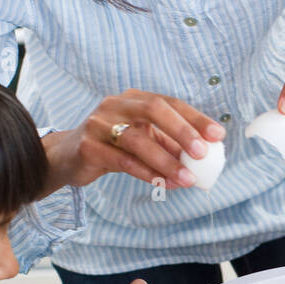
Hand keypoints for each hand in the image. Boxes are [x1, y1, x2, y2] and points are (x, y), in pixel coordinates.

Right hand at [43, 89, 224, 191]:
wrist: (66, 158)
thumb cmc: (111, 147)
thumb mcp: (142, 141)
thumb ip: (168, 144)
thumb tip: (205, 156)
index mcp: (133, 99)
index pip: (169, 103)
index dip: (195, 118)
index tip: (218, 135)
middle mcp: (115, 104)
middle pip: (153, 110)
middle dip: (182, 131)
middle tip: (202, 153)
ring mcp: (98, 123)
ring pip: (138, 139)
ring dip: (166, 161)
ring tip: (187, 179)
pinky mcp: (87, 146)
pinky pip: (122, 161)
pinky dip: (146, 173)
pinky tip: (164, 184)